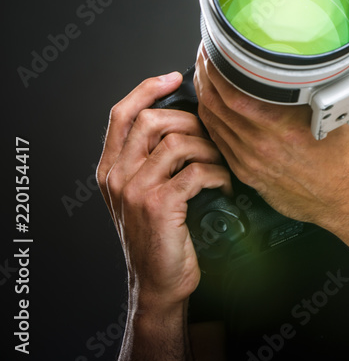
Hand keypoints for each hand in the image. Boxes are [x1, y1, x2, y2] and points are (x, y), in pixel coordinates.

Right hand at [97, 72, 231, 313]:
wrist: (159, 284)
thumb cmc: (162, 237)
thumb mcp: (144, 195)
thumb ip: (151, 161)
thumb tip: (186, 120)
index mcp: (111, 170)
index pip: (121, 114)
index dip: (147, 89)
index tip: (174, 77)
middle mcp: (118, 177)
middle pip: (152, 120)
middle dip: (191, 120)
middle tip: (213, 137)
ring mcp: (136, 191)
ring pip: (179, 142)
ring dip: (211, 149)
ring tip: (222, 166)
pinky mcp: (160, 205)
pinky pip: (197, 171)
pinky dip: (219, 174)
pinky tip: (226, 185)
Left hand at [193, 46, 348, 231]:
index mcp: (282, 126)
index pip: (231, 90)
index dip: (217, 65)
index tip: (217, 45)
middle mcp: (261, 144)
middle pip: (215, 103)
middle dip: (206, 73)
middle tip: (207, 52)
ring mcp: (251, 161)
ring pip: (213, 122)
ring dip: (205, 95)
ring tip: (207, 74)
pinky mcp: (249, 173)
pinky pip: (220, 142)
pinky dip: (212, 121)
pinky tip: (215, 107)